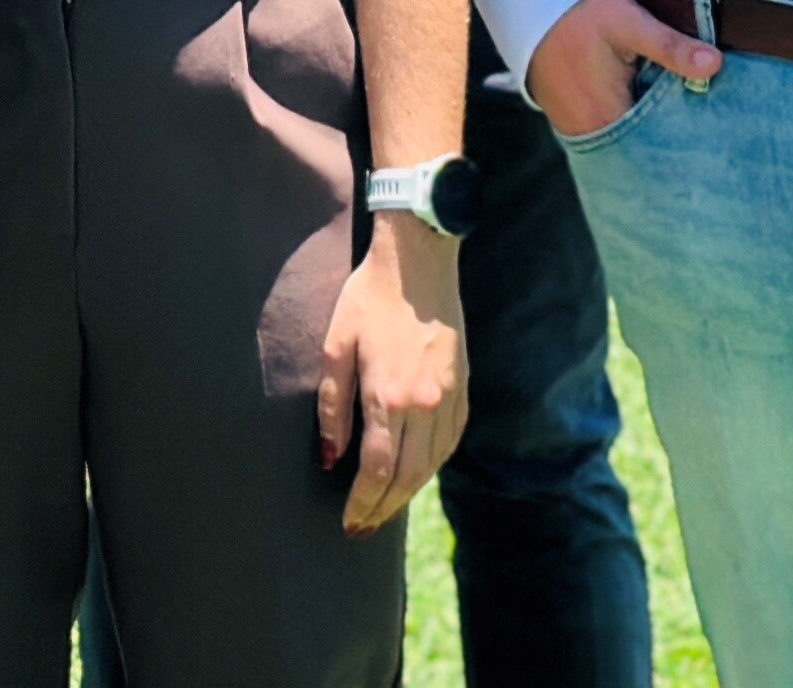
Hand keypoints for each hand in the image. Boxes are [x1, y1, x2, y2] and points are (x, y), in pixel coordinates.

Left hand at [318, 216, 468, 534]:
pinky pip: (449, 443)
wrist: (420, 262)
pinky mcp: (463, 390)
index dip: (362, 503)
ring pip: (431, 466)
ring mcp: (448, 399)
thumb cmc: (368, 299)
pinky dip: (432, 467)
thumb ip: (332, 406)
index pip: (377, 471)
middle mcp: (424, 406)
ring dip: (408, 494)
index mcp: (390, 396)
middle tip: (363, 529)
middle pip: (407, 478)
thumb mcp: (336, 346)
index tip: (348, 521)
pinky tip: (416, 474)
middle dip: (383, 509)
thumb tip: (330, 458)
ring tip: (385, 509)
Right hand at [523, 0, 718, 140]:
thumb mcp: (630, 22)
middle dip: (663, 130)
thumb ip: (671, 47)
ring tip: (670, 104)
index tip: (705, 129)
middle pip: (637, 141)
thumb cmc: (580, 10)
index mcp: (605, 116)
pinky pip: (604, 122)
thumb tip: (715, 64)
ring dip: (642, 121)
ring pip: (621, 132)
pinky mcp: (565, 109)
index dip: (680, 137)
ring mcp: (572, 121)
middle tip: (695, 114)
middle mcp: (586, 128)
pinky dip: (623, 113)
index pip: (654, 144)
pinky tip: (636, 93)